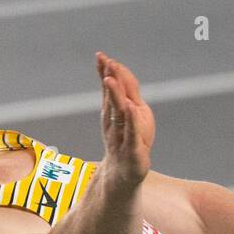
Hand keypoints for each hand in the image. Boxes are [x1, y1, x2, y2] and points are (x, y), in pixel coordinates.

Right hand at [96, 52, 154, 186]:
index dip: (106, 73)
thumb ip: (124, 93)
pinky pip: (132, 136)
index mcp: (113, 114)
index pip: (109, 91)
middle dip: (109, 81)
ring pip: (119, 115)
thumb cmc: (127, 143)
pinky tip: (131, 109)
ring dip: (115, 96)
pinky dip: (131, 122)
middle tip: (106, 63)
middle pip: (112, 99)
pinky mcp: (133, 154)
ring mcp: (122, 139)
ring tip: (112, 79)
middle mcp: (114, 124)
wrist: (123, 177)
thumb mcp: (127, 115)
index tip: (100, 56)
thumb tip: (115, 67)